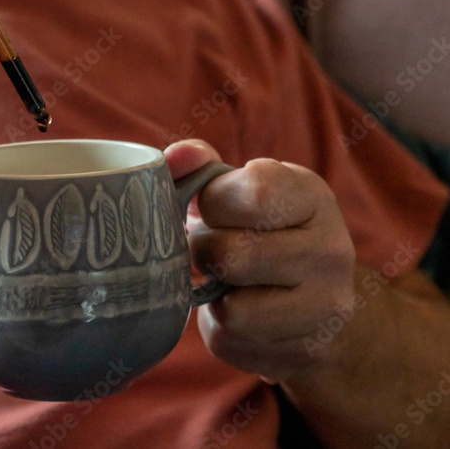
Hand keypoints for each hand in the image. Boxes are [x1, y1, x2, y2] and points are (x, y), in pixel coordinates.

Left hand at [165, 140, 356, 381]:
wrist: (317, 302)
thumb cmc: (260, 231)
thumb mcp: (241, 189)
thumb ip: (200, 166)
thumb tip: (175, 157)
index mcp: (313, 196)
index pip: (253, 193)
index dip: (214, 202)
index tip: (216, 208)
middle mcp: (332, 250)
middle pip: (233, 256)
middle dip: (206, 252)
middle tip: (211, 250)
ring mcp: (325, 306)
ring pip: (234, 310)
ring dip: (215, 295)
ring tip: (227, 281)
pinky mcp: (304, 350)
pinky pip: (231, 341)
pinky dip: (220, 327)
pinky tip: (239, 310)